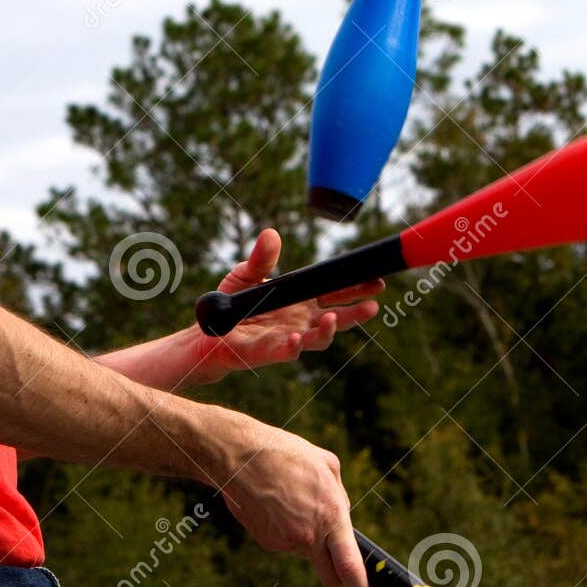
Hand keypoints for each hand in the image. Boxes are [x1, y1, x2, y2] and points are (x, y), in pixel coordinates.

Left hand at [189, 229, 381, 383]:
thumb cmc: (234, 302)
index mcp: (302, 299)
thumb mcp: (246, 273)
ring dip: (329, 330)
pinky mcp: (270, 352)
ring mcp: (290, 337)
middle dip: (356, 311)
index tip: (375, 277)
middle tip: (373, 302)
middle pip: (338, 317)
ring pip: (318, 338)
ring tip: (333, 319)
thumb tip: (270, 234)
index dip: (355, 286)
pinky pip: (287, 352)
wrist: (211, 332)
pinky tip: (296, 338)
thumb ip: (261, 258)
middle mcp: (302, 319)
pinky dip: (294, 346)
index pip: (335, 292)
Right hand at [220, 420, 380, 586]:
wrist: (240, 456)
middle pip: (330, 576)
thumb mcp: (326, 465)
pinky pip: (286, 543)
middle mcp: (309, 535)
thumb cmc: (285, 454)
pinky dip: (286, 530)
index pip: (350, 567)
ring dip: (306, 536)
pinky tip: (277, 505)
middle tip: (335, 556)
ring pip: (306, 552)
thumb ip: (340, 496)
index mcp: (331, 515)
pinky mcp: (267, 542)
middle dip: (337, 573)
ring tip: (293, 501)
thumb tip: (343, 514)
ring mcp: (285, 542)